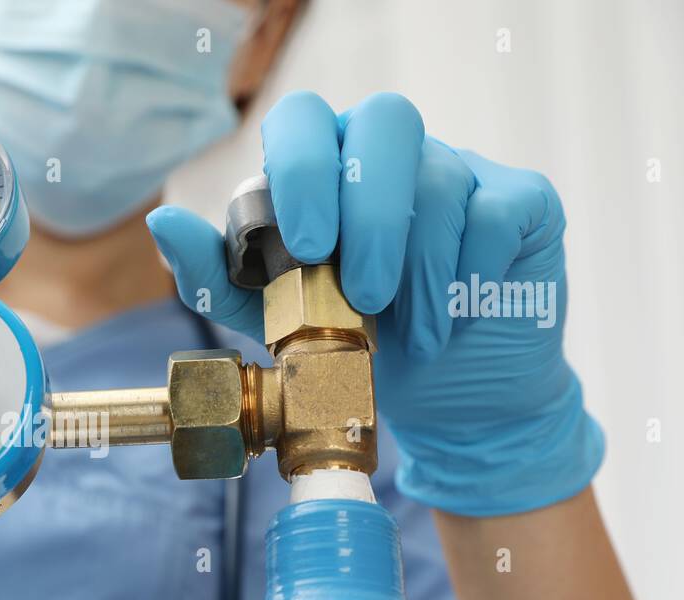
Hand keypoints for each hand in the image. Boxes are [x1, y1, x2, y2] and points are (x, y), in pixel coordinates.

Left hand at [147, 91, 601, 516]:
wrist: (445, 397)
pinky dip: (471, 272)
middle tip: (364, 295)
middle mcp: (390, 156)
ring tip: (407, 334)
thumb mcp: (272, 322)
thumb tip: (164, 220)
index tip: (307, 244)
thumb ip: (217, 275)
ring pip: (442, 178)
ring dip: (419, 270)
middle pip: (385, 122)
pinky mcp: (519, 201)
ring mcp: (461, 170)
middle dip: (371, 214)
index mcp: (325, 169)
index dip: (304, 167)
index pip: (304, 119)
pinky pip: (499, 208)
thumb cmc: (355, 346)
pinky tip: (453, 318)